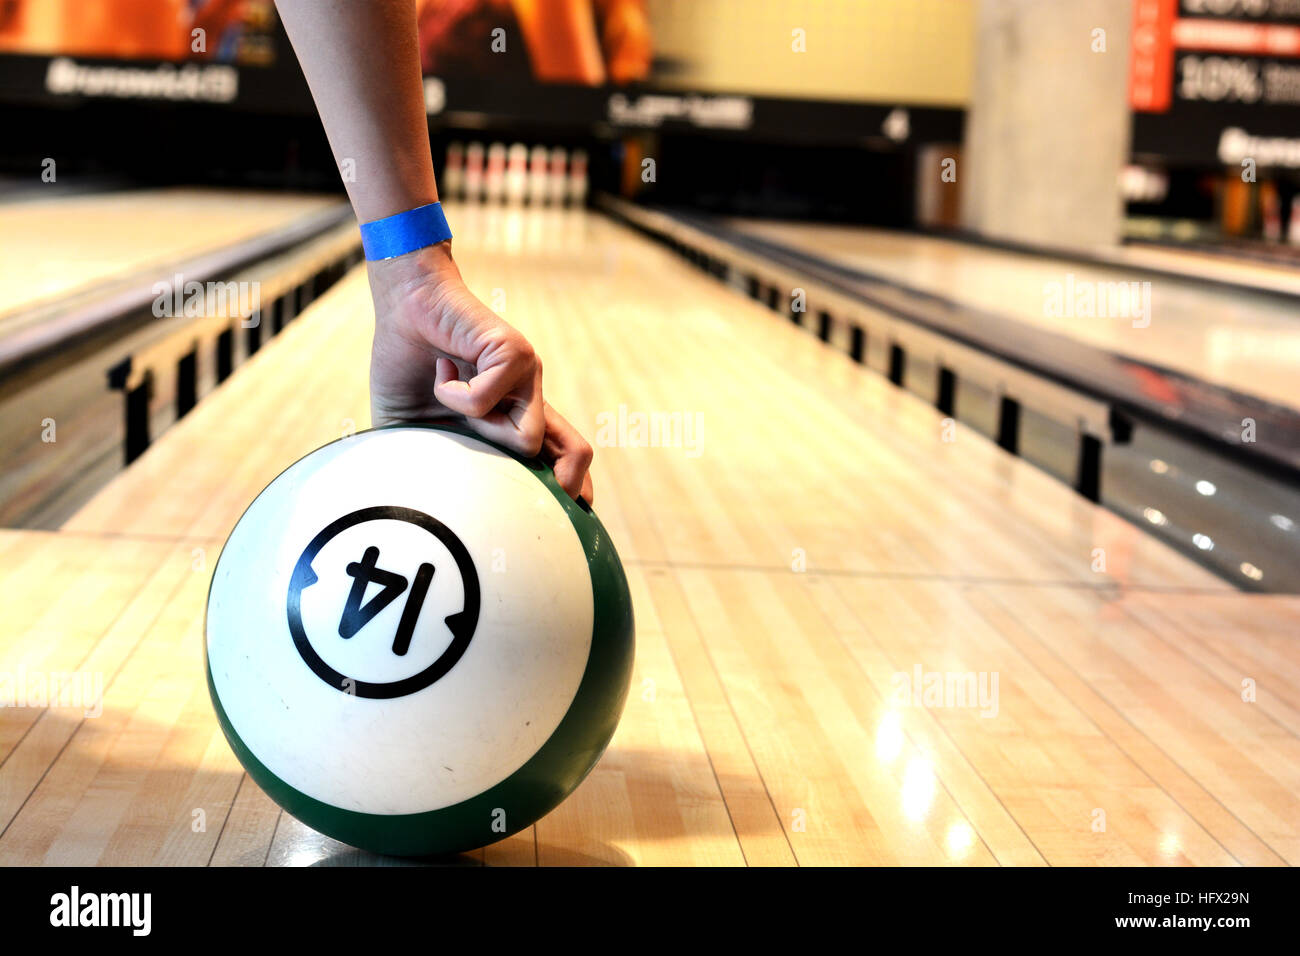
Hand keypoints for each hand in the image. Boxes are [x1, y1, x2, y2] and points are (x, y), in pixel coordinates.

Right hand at [366, 242, 593, 501]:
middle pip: (575, 451)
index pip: (558, 458)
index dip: (570, 487)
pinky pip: (486, 401)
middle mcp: (528, 400)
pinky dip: (451, 394)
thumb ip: (431, 462)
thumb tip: (423, 510)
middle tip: (549, 504)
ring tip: (451, 403)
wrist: (404, 311)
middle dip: (565, 485)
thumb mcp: (417, 431)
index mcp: (510, 419)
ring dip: (477, 429)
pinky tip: (444, 369)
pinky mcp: (517, 354)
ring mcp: (527, 377)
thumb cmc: (407, 368)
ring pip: (527, 438)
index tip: (572, 515)